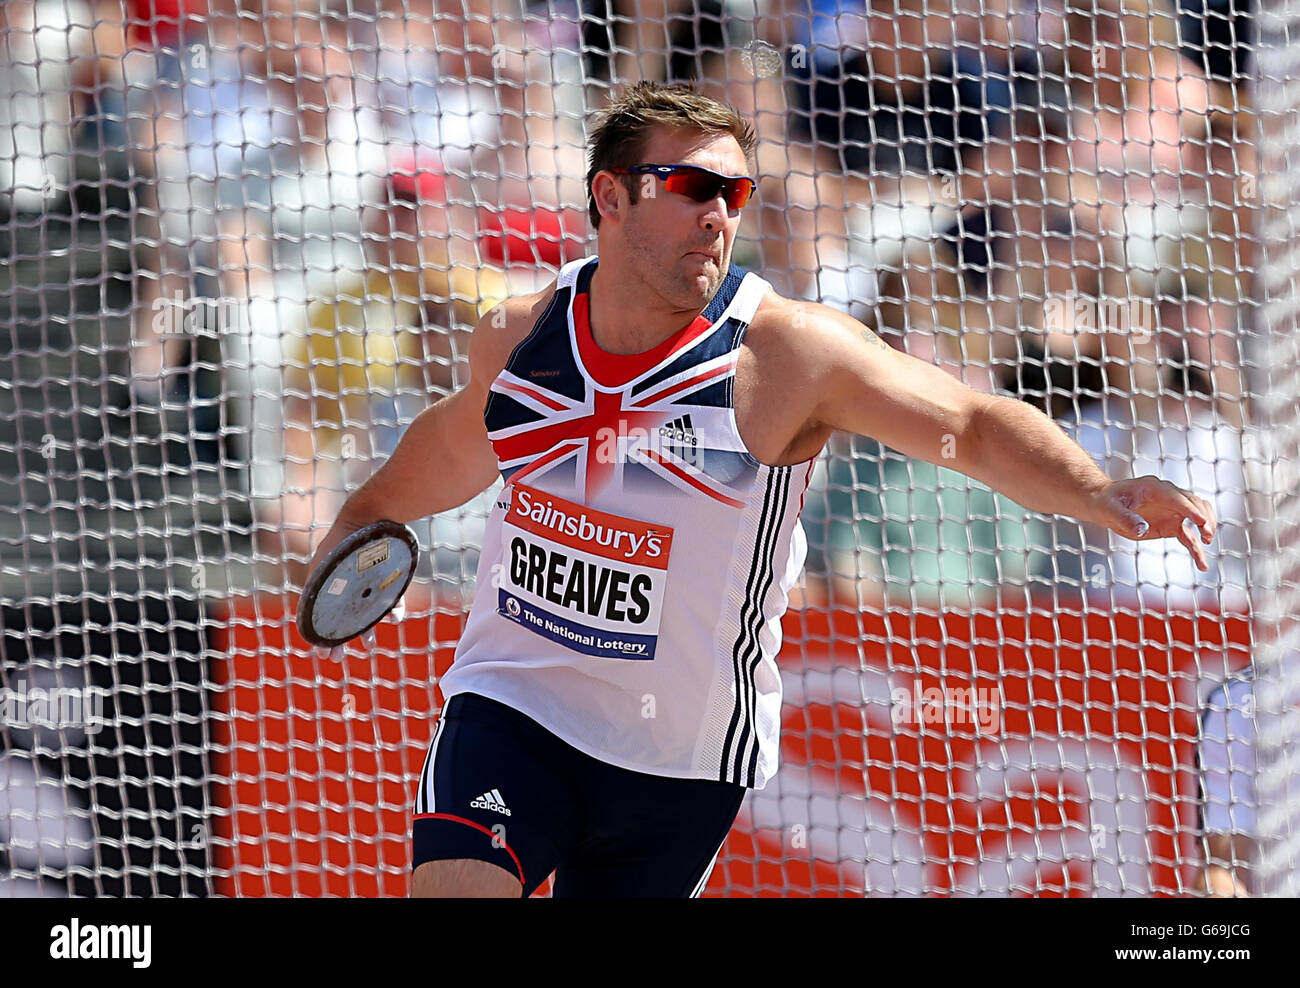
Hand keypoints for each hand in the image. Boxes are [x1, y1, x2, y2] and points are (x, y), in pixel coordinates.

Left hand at [1089, 477, 1217, 570]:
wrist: (1104, 504)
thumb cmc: (1106, 502)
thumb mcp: (1109, 509)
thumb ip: (1125, 518)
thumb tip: (1142, 530)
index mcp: (1154, 488)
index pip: (1177, 498)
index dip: (1190, 509)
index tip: (1201, 521)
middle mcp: (1168, 497)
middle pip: (1194, 504)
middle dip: (1203, 517)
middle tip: (1207, 534)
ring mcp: (1172, 511)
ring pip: (1198, 518)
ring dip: (1206, 530)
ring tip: (1206, 544)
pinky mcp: (1172, 525)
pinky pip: (1189, 536)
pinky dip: (1196, 548)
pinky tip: (1202, 565)